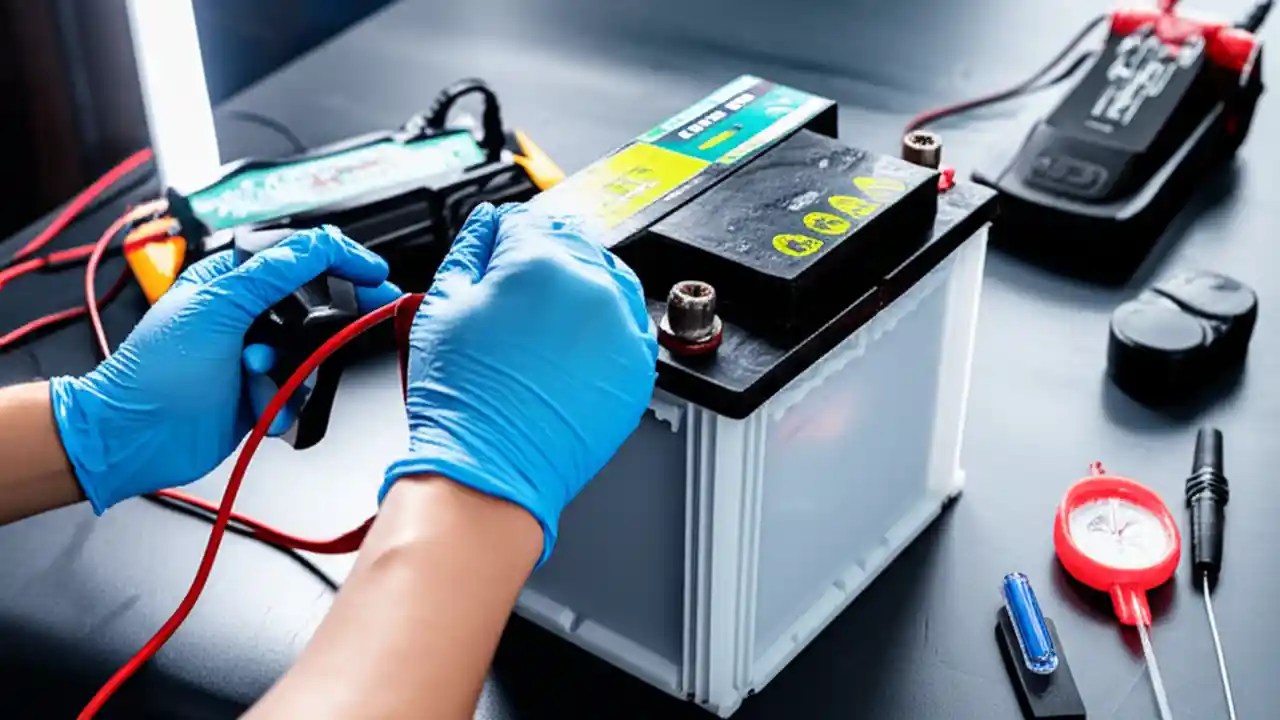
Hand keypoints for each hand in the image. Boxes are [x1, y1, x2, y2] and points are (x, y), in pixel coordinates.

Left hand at [50, 226, 400, 511]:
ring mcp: (254, 358)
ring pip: (310, 357)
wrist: (134, 438)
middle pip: (313, 311)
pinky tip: (260, 408)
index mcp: (232, 282)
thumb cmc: (153, 372)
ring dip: (291, 374)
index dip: (341, 261)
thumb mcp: (217, 307)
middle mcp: (246, 317)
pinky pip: (299, 395)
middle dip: (322, 329)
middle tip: (359, 325)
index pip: (299, 258)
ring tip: (255, 380)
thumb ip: (272, 273)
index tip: (374, 273)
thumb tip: (318, 245)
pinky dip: (286, 405)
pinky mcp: (260, 395)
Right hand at [383, 203, 657, 563]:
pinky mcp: (638, 367)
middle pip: (569, 245)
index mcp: (540, 262)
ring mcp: (621, 328)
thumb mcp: (442, 307)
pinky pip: (627, 328)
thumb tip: (486, 226)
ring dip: (577, 290)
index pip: (523, 221)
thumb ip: (468, 252)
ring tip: (540, 327)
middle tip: (512, 298)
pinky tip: (570, 351)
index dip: (500, 236)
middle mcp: (591, 287)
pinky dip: (603, 329)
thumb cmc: (465, 401)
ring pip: (605, 281)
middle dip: (540, 260)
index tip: (494, 253)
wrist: (491, 469)